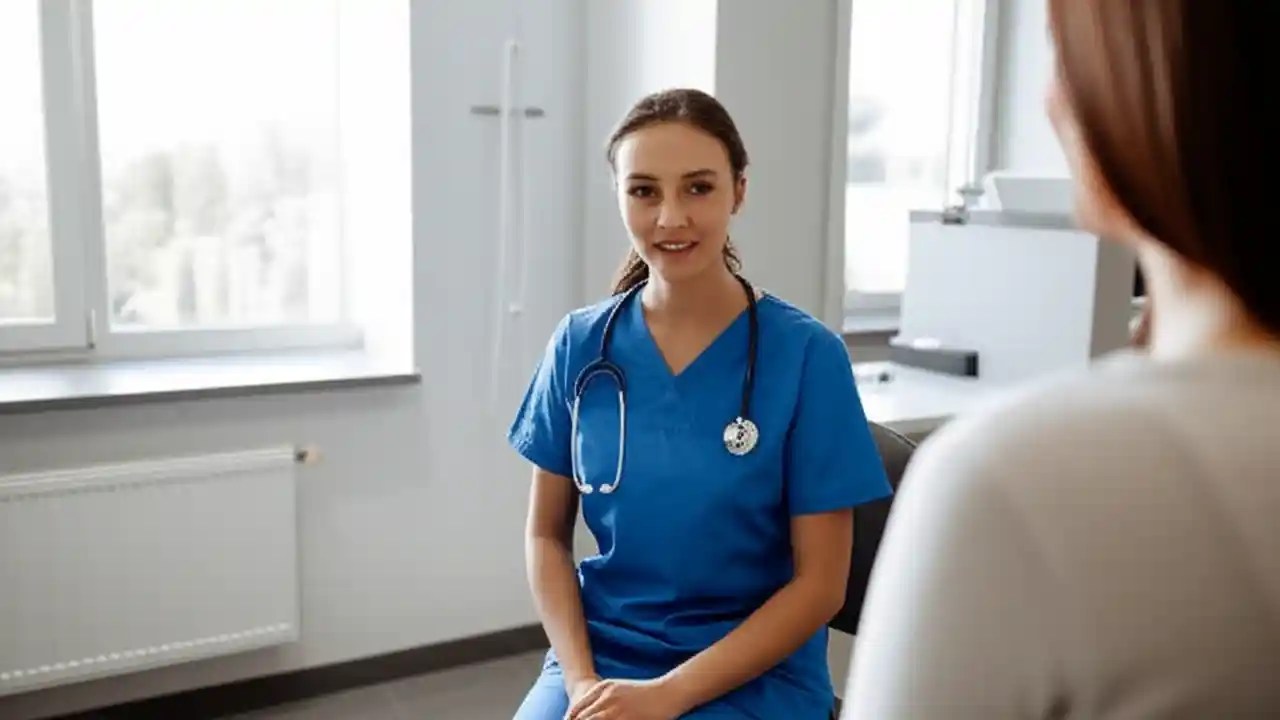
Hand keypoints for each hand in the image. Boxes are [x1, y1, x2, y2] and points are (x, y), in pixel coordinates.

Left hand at [564, 677, 684, 719]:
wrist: (668, 691)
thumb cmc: (645, 692)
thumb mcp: (619, 688)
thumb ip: (602, 697)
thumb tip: (588, 713)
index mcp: (603, 688)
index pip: (577, 709)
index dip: (569, 719)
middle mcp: (607, 697)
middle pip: (582, 718)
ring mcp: (616, 709)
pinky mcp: (626, 718)